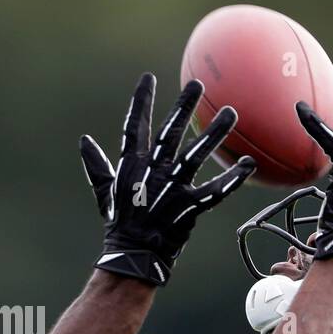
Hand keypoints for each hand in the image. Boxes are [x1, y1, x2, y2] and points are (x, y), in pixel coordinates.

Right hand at [80, 73, 255, 285]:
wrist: (133, 255)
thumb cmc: (120, 222)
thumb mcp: (105, 192)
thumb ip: (97, 166)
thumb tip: (84, 141)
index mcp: (132, 166)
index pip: (134, 126)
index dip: (141, 101)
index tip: (148, 78)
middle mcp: (153, 172)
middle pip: (170, 133)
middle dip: (184, 107)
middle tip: (198, 84)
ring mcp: (172, 189)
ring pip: (196, 155)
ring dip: (214, 134)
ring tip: (230, 113)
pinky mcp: (189, 208)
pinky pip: (215, 191)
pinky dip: (232, 179)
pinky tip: (248, 163)